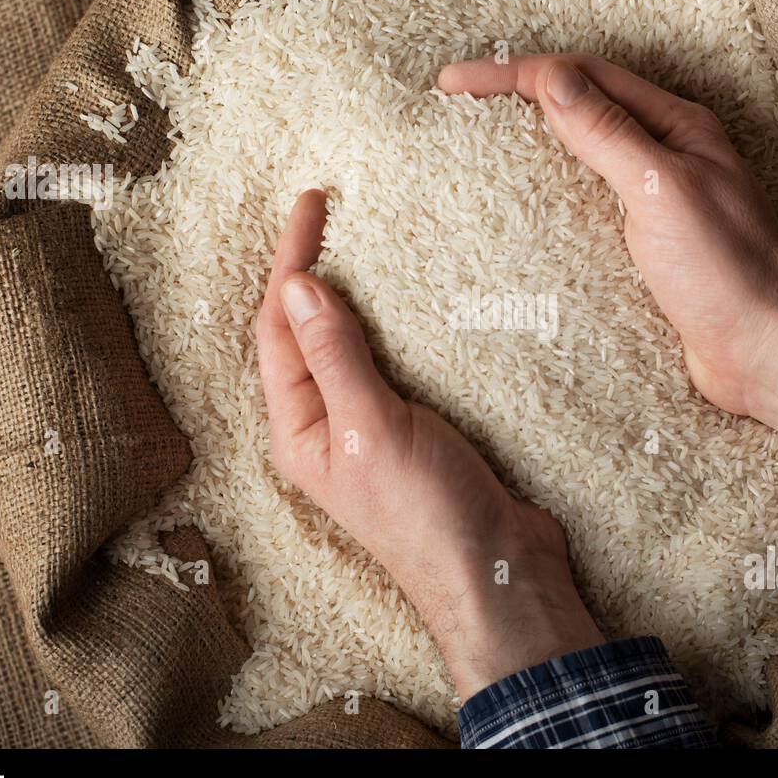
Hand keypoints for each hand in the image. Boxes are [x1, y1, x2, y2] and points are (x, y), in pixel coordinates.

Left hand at [257, 190, 603, 698]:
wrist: (498, 572)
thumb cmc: (425, 515)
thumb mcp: (372, 429)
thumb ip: (335, 358)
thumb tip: (297, 286)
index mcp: (299, 430)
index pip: (279, 330)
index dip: (290, 263)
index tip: (311, 204)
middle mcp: (328, 425)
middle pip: (307, 332)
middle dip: (312, 270)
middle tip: (330, 208)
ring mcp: (374, 426)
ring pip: (352, 345)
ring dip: (355, 294)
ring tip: (364, 238)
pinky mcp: (419, 428)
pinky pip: (395, 362)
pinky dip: (397, 325)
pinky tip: (413, 299)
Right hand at [438, 53, 777, 417]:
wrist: (767, 352)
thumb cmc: (730, 272)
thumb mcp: (663, 191)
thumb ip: (609, 135)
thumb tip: (552, 79)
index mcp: (676, 127)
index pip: (581, 79)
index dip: (513, 75)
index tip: (454, 85)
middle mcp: (667, 154)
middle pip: (579, 106)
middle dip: (515, 96)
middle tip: (454, 103)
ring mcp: (657, 199)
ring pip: (582, 153)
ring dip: (529, 141)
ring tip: (475, 144)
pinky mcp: (647, 244)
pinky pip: (589, 203)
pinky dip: (549, 194)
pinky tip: (522, 207)